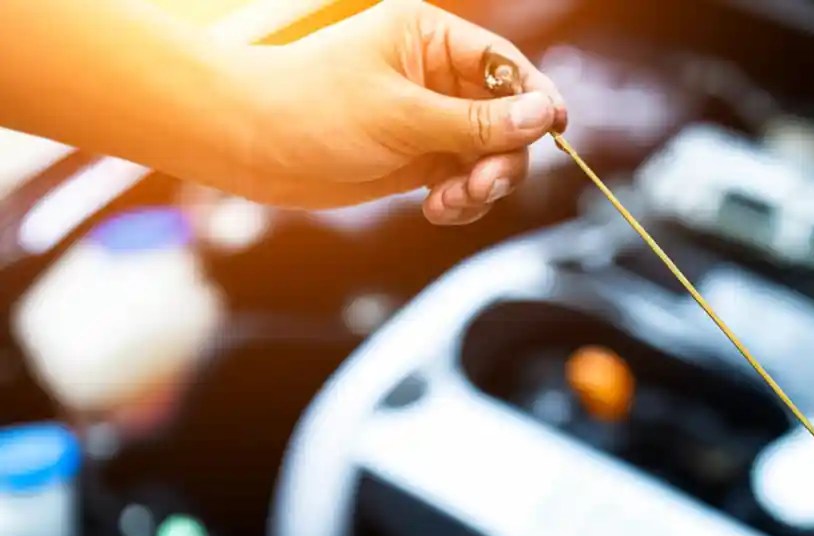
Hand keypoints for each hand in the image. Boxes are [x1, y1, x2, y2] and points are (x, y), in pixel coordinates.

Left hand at [227, 0, 567, 222]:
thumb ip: (477, 122)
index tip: (558, 129)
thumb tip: (545, 117)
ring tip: (451, 205)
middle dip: (503, 156)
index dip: (536, 98)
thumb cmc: (311, 108)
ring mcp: (429, 121)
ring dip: (482, 186)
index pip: (506, 65)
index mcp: (431, 39)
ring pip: (489, 155)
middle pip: (507, 117)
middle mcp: (436, 77)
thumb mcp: (402, 115)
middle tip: (484, 186)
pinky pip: (465, 182)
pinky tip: (436, 211)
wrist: (248, 146)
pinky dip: (462, 202)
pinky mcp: (418, 160)